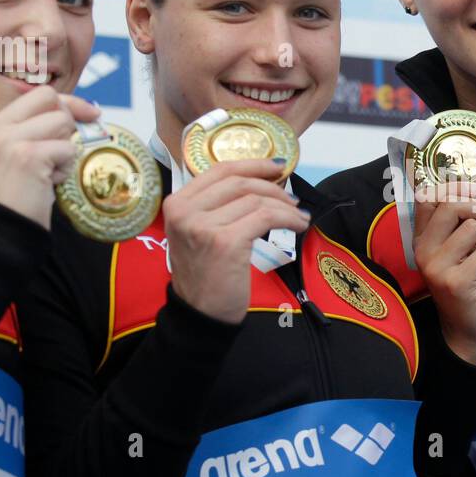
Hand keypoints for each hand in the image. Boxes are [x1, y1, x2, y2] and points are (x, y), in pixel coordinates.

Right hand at [0, 87, 100, 229]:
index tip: (89, 113)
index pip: (37, 95)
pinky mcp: (28, 155)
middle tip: (68, 145)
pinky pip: (67, 149)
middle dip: (70, 120)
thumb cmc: (15, 197)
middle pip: (51, 99)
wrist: (1, 230)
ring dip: (65, 149)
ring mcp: (9, 139)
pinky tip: (47, 183)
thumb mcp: (16, 155)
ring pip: (62, 122)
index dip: (67, 103)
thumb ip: (35, 130)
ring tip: (48, 171)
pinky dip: (65, 168)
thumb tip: (81, 110)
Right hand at [164, 158, 309, 323]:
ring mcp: (203, 226)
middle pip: (239, 182)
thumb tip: (260, 181)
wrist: (200, 313)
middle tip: (292, 199)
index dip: (252, 164)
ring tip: (298, 216)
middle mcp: (185, 211)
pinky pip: (266, 218)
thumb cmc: (205, 274)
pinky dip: (288, 219)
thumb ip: (217, 206)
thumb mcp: (199, 233)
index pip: (219, 170)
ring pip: (256, 200)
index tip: (276, 166)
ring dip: (285, 206)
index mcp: (177, 203)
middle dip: (272, 186)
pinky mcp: (226, 242)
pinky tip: (298, 225)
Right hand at [413, 181, 475, 366]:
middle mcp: (423, 251)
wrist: (468, 328)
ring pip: (472, 228)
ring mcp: (436, 267)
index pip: (428, 197)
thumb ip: (466, 221)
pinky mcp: (455, 282)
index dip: (454, 187)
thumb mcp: (464, 248)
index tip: (473, 190)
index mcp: (423, 239)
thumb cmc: (470, 283)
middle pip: (451, 205)